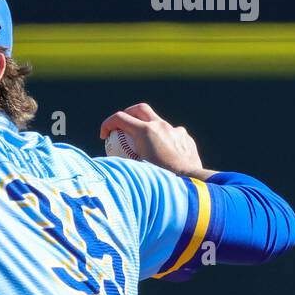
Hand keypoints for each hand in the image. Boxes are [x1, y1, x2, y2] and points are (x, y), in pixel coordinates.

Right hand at [99, 103, 217, 178]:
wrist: (191, 184)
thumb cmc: (161, 183)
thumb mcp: (135, 175)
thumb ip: (121, 167)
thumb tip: (106, 171)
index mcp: (145, 132)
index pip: (120, 118)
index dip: (107, 124)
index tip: (104, 137)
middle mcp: (160, 126)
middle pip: (139, 109)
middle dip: (127, 114)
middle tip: (120, 128)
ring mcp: (175, 130)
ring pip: (157, 122)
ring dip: (147, 131)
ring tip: (144, 149)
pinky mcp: (185, 138)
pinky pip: (172, 135)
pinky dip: (164, 142)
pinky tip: (164, 157)